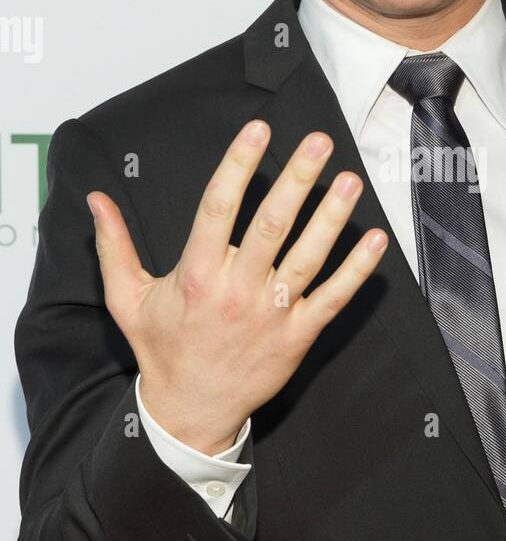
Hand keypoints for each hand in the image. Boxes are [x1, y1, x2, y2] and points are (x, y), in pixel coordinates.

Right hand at [86, 122, 387, 454]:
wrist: (191, 411)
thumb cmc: (162, 349)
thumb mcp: (127, 298)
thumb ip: (114, 246)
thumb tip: (96, 200)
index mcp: (197, 274)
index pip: (218, 207)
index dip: (239, 165)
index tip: (259, 129)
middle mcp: (237, 290)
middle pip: (271, 225)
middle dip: (296, 180)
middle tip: (319, 142)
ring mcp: (271, 314)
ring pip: (308, 257)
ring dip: (332, 217)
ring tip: (350, 180)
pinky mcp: (297, 335)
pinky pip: (333, 298)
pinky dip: (357, 270)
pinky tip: (376, 239)